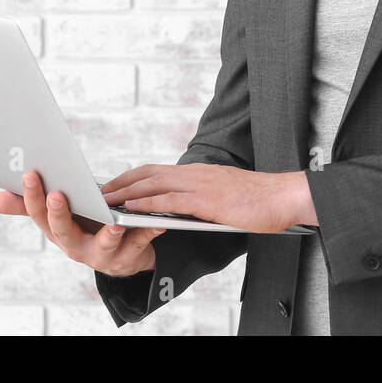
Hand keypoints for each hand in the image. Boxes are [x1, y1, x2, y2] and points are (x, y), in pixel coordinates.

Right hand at [0, 170, 164, 276]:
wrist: (122, 254)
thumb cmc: (87, 225)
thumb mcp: (59, 214)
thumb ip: (28, 206)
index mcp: (57, 230)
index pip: (38, 213)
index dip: (32, 196)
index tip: (30, 173)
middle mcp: (75, 246)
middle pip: (62, 232)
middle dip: (59, 213)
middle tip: (57, 194)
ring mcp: (101, 255)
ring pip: (102, 246)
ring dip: (108, 235)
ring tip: (114, 224)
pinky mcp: (128, 257)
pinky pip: (138, 244)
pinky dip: (146, 233)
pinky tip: (154, 222)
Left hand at [100, 163, 315, 232]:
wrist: (285, 197)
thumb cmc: (259, 201)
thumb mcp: (224, 196)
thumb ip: (201, 198)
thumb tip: (182, 209)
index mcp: (198, 173)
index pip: (156, 171)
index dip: (130, 178)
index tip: (111, 186)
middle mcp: (195, 174)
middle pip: (147, 174)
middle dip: (119, 183)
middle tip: (96, 192)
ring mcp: (200, 185)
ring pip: (153, 185)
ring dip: (125, 193)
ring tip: (104, 203)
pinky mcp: (207, 200)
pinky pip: (170, 201)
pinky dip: (147, 205)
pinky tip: (131, 211)